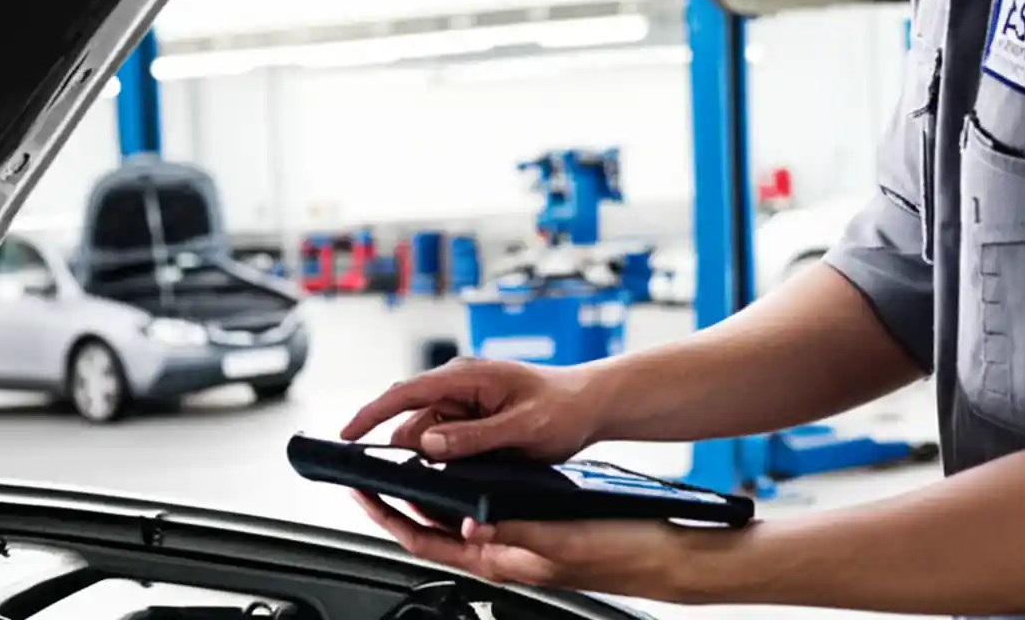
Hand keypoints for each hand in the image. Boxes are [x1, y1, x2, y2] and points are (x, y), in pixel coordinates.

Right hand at [341, 357, 606, 461]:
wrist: (592, 404)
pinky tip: (461, 473)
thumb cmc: (563, 408)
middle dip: (405, 450)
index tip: (345, 436)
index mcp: (467, 377)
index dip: (371, 414)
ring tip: (457, 475)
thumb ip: (474, 436)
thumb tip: (427, 443)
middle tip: (405, 481)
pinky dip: (446, 457)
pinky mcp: (474, 416)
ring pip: (428, 434)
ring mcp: (467, 400)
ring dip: (431, 458)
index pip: (405, 393)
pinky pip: (447, 439)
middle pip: (412, 419)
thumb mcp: (521, 427)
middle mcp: (460, 385)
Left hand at [352, 492, 731, 601]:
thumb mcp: (560, 536)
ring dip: (431, 491)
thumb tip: (468, 523)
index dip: (388, 516)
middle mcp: (502, 554)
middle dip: (402, 500)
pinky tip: (467, 467)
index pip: (425, 541)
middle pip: (434, 529)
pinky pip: (487, 509)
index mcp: (500, 561)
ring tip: (411, 462)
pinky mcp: (535, 529)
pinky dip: (466, 487)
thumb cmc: (618, 549)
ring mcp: (517, 543)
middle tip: (376, 469)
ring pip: (458, 518)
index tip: (362, 491)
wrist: (662, 553)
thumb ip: (512, 528)